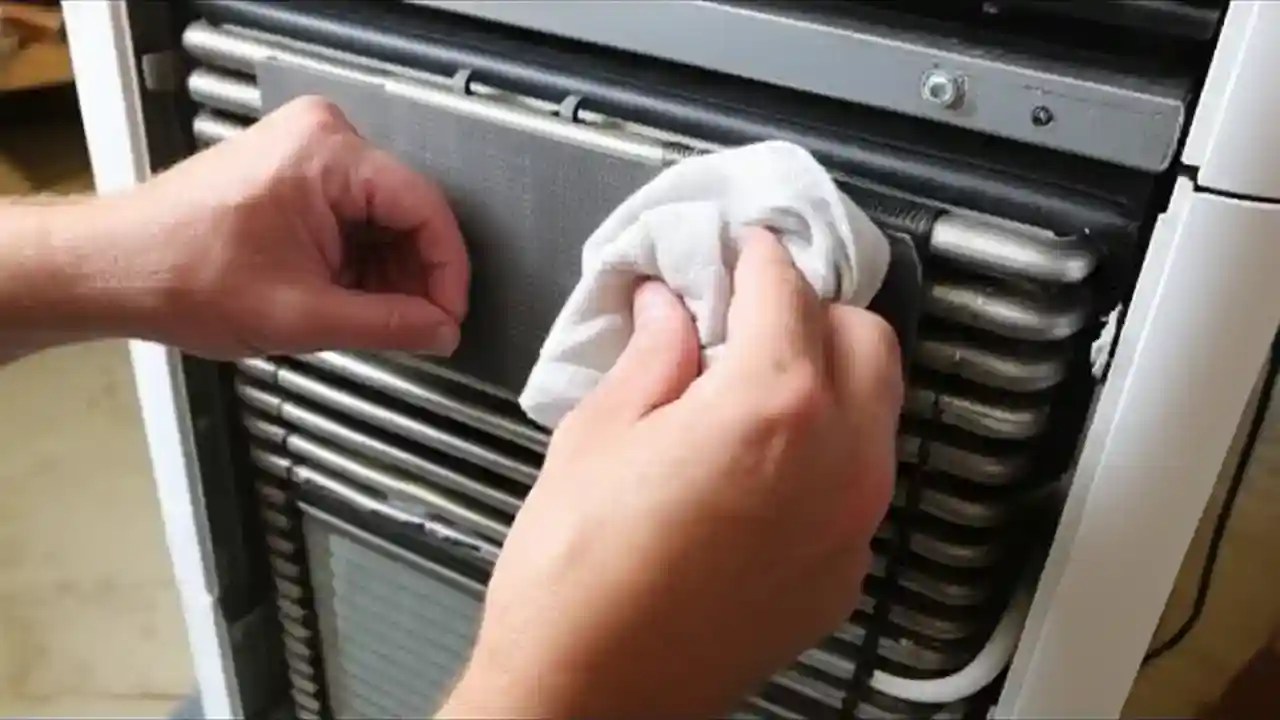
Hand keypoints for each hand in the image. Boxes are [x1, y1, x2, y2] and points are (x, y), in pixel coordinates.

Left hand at [55, 96, 467, 358]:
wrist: (113, 269)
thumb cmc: (181, 274)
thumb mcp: (303, 316)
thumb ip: (389, 325)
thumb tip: (441, 331)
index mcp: (329, 153)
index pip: (425, 208)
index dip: (448, 271)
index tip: (450, 317)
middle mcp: (322, 137)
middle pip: (405, 211)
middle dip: (415, 276)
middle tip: (418, 329)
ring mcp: (305, 150)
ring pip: (381, 218)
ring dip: (386, 273)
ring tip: (374, 321)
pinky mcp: (293, 171)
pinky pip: (352, 216)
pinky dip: (358, 262)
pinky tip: (348, 300)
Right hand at [439, 229, 902, 717]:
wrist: (588, 696)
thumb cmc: (576, 577)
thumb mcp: (597, 436)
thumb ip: (652, 356)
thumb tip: (670, 311)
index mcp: (771, 407)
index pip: (788, 290)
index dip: (759, 256)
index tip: (744, 247)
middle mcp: (837, 461)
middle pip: (865, 338)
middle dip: (813, 309)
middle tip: (752, 313)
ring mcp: (850, 524)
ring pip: (876, 410)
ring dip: (830, 376)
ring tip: (756, 384)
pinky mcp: (842, 574)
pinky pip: (859, 482)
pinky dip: (826, 450)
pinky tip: (762, 464)